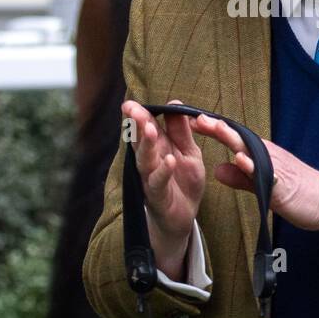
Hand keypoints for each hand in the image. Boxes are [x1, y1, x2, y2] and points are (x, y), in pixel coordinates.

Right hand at [122, 99, 205, 263]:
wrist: (184, 215)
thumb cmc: (183, 180)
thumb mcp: (188, 150)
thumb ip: (181, 130)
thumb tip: (175, 102)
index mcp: (156, 147)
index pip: (144, 127)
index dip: (138, 115)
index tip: (130, 103)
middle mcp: (149, 161)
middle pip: (140, 141)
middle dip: (138, 125)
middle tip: (133, 110)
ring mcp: (151, 179)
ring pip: (145, 160)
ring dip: (147, 145)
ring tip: (151, 130)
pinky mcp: (158, 196)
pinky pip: (158, 183)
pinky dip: (163, 172)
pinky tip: (169, 161)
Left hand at [189, 115, 318, 231]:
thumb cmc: (298, 193)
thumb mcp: (263, 184)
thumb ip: (241, 178)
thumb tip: (218, 169)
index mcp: (261, 155)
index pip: (234, 139)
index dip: (214, 130)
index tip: (192, 120)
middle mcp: (267, 156)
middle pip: (239, 137)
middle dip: (217, 127)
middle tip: (195, 116)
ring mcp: (275, 168)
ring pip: (250, 149)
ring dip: (231, 137)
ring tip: (213, 126)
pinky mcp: (282, 184)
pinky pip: (266, 173)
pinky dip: (252, 166)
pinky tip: (239, 160)